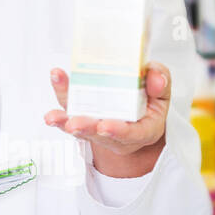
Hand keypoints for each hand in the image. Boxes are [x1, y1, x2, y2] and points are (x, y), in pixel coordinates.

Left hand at [44, 64, 169, 175]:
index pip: (131, 135)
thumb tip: (156, 78)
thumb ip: (161, 83)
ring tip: (52, 116)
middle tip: (73, 124)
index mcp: (143, 131)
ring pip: (80, 128)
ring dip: (64, 121)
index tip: (105, 126)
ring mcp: (97, 129)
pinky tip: (56, 80)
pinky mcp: (83, 117)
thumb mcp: (163, 92)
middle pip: (99, 136)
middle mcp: (117, 135)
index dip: (118, 131)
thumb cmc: (151, 101)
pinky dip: (61, 96)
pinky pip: (70, 110)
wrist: (138, 110)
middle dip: (85, 129)